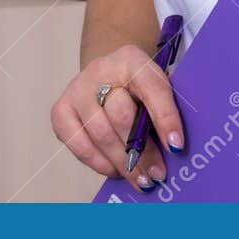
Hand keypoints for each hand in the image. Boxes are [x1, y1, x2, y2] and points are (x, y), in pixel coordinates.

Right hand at [50, 44, 184, 189]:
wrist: (107, 74)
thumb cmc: (137, 86)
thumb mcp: (155, 86)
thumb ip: (165, 109)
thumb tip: (174, 150)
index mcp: (131, 59)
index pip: (152, 89)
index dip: (166, 119)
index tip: (176, 147)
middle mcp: (101, 70)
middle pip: (122, 115)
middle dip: (143, 151)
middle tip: (158, 173)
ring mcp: (77, 90)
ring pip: (100, 134)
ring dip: (123, 163)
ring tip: (141, 179)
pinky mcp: (61, 110)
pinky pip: (79, 144)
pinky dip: (99, 163)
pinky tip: (115, 171)